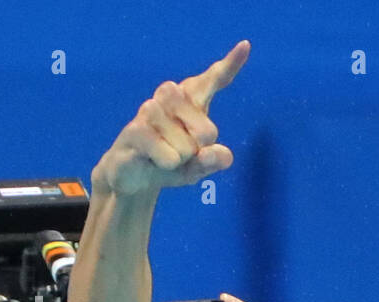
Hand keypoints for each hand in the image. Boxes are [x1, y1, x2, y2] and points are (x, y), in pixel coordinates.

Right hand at [91, 41, 249, 196]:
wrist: (132, 177)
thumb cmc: (169, 162)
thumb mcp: (197, 167)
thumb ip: (213, 161)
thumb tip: (223, 154)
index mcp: (190, 101)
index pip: (212, 81)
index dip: (230, 65)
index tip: (246, 45)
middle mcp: (169, 97)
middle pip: (207, 130)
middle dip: (200, 151)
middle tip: (182, 151)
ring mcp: (150, 110)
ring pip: (186, 146)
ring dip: (180, 159)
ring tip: (165, 155)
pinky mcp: (134, 129)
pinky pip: (168, 156)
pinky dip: (167, 165)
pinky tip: (153, 159)